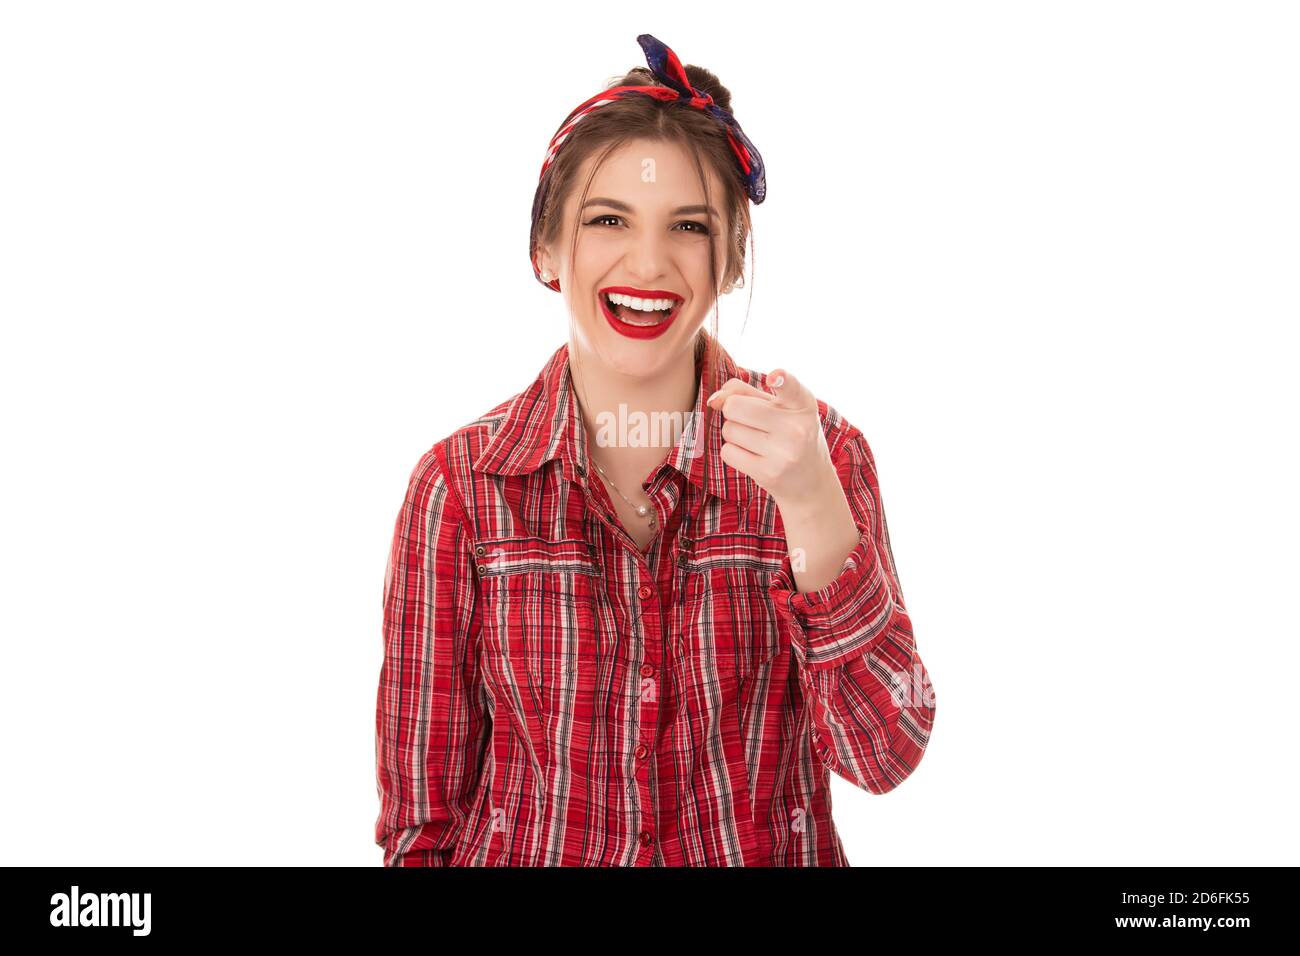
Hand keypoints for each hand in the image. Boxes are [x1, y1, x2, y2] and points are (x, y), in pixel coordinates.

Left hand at [705, 368, 836, 507]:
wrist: (810, 481)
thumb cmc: (789, 434)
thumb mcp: (780, 407)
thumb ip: (746, 391)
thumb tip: (714, 400)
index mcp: (802, 405)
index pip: (791, 387)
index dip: (782, 379)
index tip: (775, 377)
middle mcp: (796, 428)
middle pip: (734, 406)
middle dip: (733, 411)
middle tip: (752, 421)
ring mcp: (783, 453)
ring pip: (729, 430)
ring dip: (734, 433)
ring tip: (757, 440)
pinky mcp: (768, 473)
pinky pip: (727, 452)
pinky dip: (733, 452)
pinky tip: (753, 456)